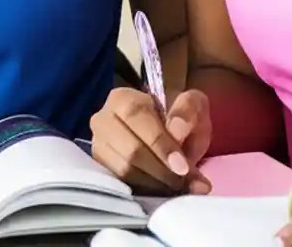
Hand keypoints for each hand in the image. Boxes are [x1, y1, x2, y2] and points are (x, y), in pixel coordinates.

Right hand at [89, 87, 212, 194]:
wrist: (172, 136)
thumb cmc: (179, 119)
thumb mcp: (192, 106)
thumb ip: (186, 112)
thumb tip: (176, 131)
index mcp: (122, 99)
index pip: (136, 117)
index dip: (159, 143)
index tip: (182, 167)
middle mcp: (102, 121)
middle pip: (129, 151)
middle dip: (161, 170)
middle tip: (187, 182)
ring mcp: (99, 147)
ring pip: (125, 172)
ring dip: (156, 184)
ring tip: (181, 187)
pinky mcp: (102, 170)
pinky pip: (123, 186)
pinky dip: (147, 192)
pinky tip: (165, 191)